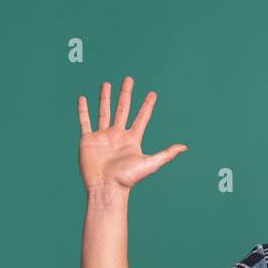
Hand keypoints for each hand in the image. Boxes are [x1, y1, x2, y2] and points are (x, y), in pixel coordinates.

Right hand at [77, 76, 186, 193]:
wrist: (106, 188)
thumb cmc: (127, 179)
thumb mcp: (150, 164)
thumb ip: (166, 154)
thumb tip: (184, 147)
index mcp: (132, 140)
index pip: (141, 118)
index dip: (147, 106)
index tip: (153, 94)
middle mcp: (117, 136)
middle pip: (122, 110)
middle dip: (126, 94)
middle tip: (129, 79)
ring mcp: (102, 137)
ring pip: (104, 112)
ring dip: (105, 98)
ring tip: (107, 84)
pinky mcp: (88, 140)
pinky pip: (84, 121)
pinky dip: (83, 110)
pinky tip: (83, 98)